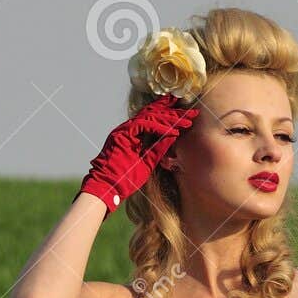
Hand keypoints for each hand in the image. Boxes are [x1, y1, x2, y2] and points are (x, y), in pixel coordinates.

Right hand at [77, 95, 198, 217]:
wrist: (107, 186)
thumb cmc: (125, 178)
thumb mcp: (148, 162)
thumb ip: (158, 149)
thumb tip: (173, 137)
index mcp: (133, 134)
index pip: (152, 118)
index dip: (168, 114)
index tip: (184, 114)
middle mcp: (128, 128)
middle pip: (152, 112)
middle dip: (172, 111)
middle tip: (190, 111)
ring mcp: (124, 130)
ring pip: (150, 116)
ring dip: (169, 118)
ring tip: (185, 120)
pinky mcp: (122, 134)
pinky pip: (144, 124)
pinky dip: (159, 127)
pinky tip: (172, 131)